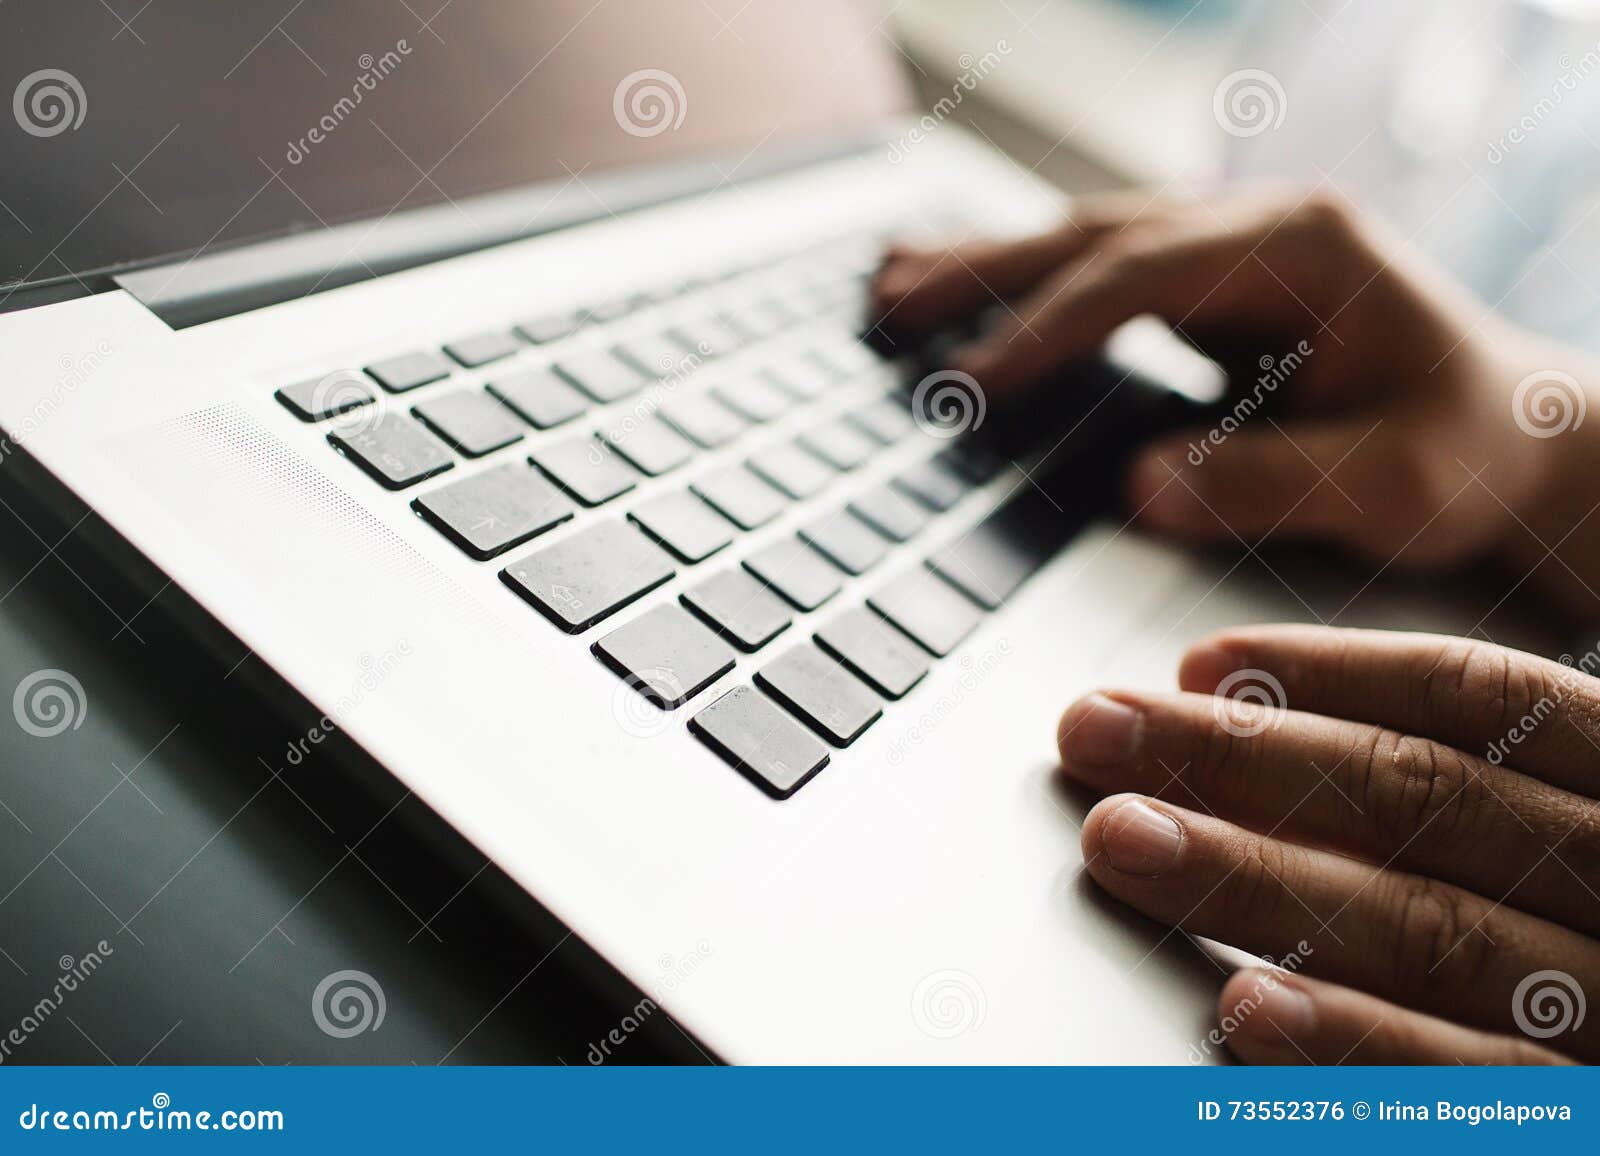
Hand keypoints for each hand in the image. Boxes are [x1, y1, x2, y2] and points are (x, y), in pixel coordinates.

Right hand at [871, 189, 1599, 616]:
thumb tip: (1139, 488)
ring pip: (1085, 243)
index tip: (974, 380)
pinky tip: (969, 292)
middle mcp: (1261, 229)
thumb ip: (1268, 482)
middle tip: (888, 304)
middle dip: (984, 270)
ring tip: (892, 285)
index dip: (1048, 326)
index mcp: (1303, 249)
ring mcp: (1234, 252)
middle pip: (1093, 236)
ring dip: (987, 264)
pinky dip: (1026, 286)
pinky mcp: (1213, 290)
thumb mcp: (1392, 485)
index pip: (1141, 276)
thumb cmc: (1465, 455)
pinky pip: (1100, 276)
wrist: (1512, 435)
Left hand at [1058, 624, 1598, 1063]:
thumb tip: (1270, 717)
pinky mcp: (1589, 1119)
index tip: (1201, 663)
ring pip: (1437, 928)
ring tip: (1125, 839)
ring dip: (1263, 880)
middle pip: (1429, 798)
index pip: (1487, 701)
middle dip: (1248, 759)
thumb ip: (1480, 797)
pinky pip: (1478, 1089)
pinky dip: (1359, 1048)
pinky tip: (1242, 1015)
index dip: (1332, 674)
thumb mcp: (1584, 842)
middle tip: (1102, 731)